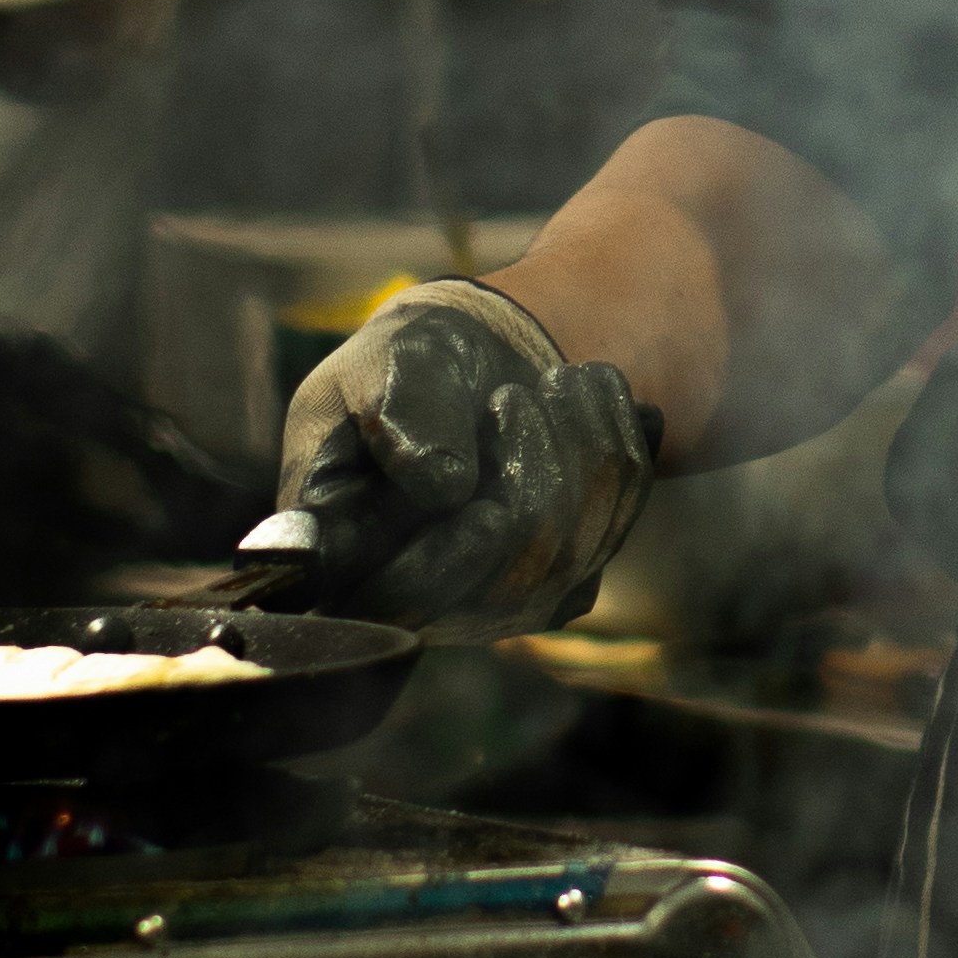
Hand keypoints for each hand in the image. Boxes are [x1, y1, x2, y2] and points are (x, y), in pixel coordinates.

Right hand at [237, 276, 660, 625]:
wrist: (477, 355)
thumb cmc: (407, 361)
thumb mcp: (386, 363)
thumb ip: (398, 414)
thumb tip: (441, 487)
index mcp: (340, 555)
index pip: (392, 599)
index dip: (446, 566)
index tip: (489, 512)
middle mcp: (418, 600)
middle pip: (504, 580)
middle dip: (529, 471)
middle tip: (517, 394)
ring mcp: (495, 602)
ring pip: (570, 555)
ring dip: (580, 447)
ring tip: (560, 380)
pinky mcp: (562, 581)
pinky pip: (614, 530)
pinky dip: (616, 450)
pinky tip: (591, 401)